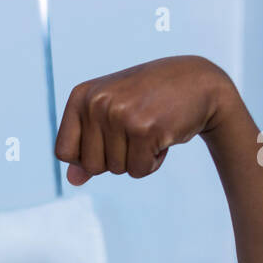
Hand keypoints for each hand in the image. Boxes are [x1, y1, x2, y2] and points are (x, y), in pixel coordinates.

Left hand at [54, 55, 233, 184]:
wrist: (198, 82)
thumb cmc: (149, 99)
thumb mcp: (111, 115)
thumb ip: (88, 146)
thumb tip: (72, 181)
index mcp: (81, 96)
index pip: (64, 152)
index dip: (87, 157)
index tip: (108, 139)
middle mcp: (97, 102)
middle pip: (91, 166)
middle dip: (115, 159)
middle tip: (135, 131)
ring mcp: (120, 115)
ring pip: (117, 169)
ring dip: (137, 158)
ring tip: (150, 129)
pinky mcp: (145, 129)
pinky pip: (138, 171)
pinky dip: (153, 162)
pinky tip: (163, 135)